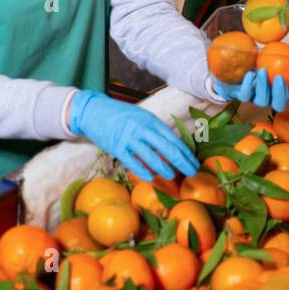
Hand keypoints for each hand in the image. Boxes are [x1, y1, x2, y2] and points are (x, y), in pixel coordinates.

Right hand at [69, 90, 199, 181]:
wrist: (94, 111)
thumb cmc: (120, 115)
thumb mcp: (141, 117)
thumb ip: (155, 129)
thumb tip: (173, 145)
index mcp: (150, 120)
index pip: (172, 137)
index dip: (185, 151)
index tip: (194, 161)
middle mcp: (141, 128)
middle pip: (165, 146)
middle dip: (181, 160)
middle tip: (192, 172)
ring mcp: (128, 137)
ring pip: (149, 155)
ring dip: (163, 167)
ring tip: (172, 176)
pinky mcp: (116, 147)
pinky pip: (131, 161)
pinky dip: (142, 170)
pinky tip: (150, 178)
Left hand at [212, 69, 288, 111]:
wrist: (231, 72)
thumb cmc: (257, 68)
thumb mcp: (273, 67)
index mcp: (278, 94)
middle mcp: (268, 99)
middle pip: (278, 104)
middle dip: (279, 93)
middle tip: (279, 77)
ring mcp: (255, 99)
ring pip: (262, 100)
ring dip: (263, 86)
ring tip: (261, 71)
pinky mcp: (241, 95)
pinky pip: (245, 94)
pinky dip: (248, 84)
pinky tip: (249, 74)